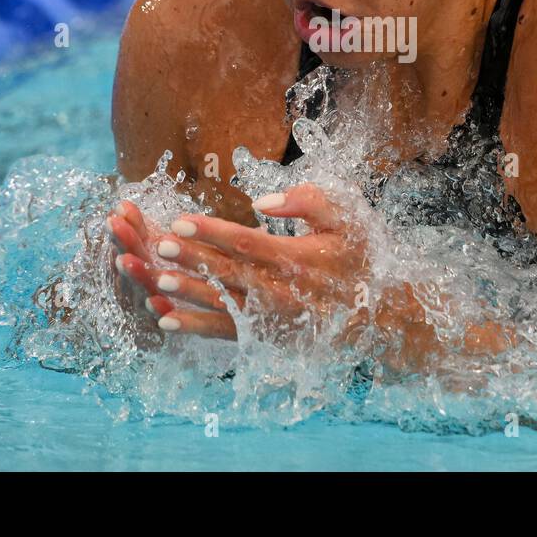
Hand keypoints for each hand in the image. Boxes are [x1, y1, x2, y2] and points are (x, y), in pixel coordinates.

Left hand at [108, 184, 367, 340]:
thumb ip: (308, 201)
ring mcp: (271, 316)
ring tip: (155, 278)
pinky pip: (224, 332)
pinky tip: (166, 319)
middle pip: (226, 272)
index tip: (181, 220)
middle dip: (190, 257)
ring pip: (219, 302)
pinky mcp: (266, 335)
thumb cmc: (360, 259)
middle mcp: (280, 290)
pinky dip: (193, 327)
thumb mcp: (347, 219)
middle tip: (157, 243)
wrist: (381, 314)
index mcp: (297, 259)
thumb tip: (263, 200)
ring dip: (185, 290)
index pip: (245, 242)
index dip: (211, 232)